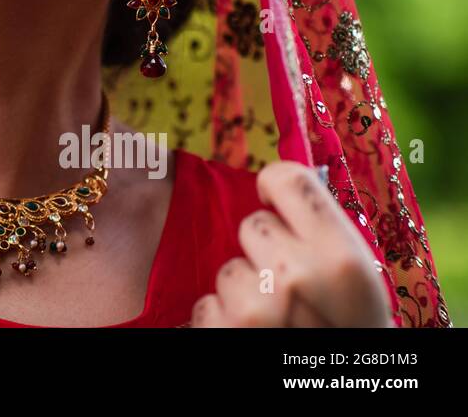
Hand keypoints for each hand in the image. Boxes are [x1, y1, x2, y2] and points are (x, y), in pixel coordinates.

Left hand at [191, 160, 393, 326]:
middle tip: (292, 285)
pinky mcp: (223, 331)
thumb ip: (324, 232)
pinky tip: (252, 335)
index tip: (275, 200)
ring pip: (229, 266)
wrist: (339, 389)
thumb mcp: (357, 281)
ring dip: (245, 289)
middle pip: (254, 225)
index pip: (287, 178)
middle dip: (265, 250)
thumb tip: (279, 179)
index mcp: (341, 256)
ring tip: (277, 318)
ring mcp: (256, 307)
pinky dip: (223, 319)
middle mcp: (297, 275)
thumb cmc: (352, 332)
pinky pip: (209, 302)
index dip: (275, 187)